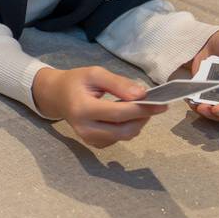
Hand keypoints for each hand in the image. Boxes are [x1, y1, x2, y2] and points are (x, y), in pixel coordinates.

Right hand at [31, 65, 166, 147]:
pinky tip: (126, 116)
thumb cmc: (76, 82)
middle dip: (143, 118)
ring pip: (124, 136)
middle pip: (124, 130)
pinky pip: (119, 139)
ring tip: (139, 107)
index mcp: (83, 109)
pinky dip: (128, 128)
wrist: (57, 96)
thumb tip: (142, 95)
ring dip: (137, 123)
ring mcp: (89, 139)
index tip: (161, 103)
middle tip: (152, 105)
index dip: (142, 109)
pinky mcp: (94, 143)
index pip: (119, 114)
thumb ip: (118, 83)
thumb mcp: (95, 74)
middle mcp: (85, 129)